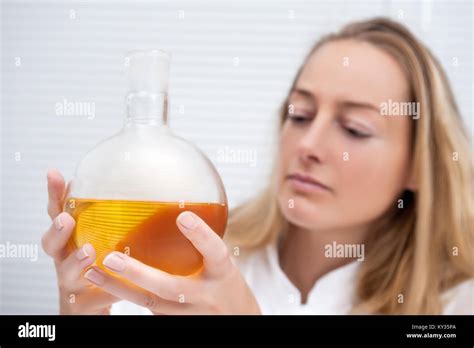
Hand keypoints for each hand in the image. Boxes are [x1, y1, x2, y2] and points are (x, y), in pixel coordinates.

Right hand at [41, 169, 118, 313]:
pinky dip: (105, 292)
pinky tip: (116, 288)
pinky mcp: (83, 304)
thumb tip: (145, 192)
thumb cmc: (99, 270)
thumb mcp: (105, 241)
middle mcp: (65, 259)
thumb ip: (114, 222)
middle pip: (51, 244)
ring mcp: (71, 283)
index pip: (58, 214)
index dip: (55, 195)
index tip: (55, 174)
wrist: (92, 310)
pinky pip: (94, 298)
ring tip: (88, 251)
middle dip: (57, 230)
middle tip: (66, 219)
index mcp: (70, 241)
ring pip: (66, 272)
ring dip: (76, 261)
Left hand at [85, 211, 260, 314]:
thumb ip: (204, 245)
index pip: (215, 253)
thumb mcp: (224, 264)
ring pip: (150, 303)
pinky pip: (148, 310)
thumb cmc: (226, 285)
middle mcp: (206, 296)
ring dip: (119, 289)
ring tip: (93, 273)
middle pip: (171, 287)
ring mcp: (189, 314)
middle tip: (112, 258)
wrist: (238, 320)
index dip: (201, 236)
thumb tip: (180, 211)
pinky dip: (125, 296)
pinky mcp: (175, 323)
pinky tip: (104, 284)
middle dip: (139, 273)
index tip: (183, 216)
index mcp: (223, 273)